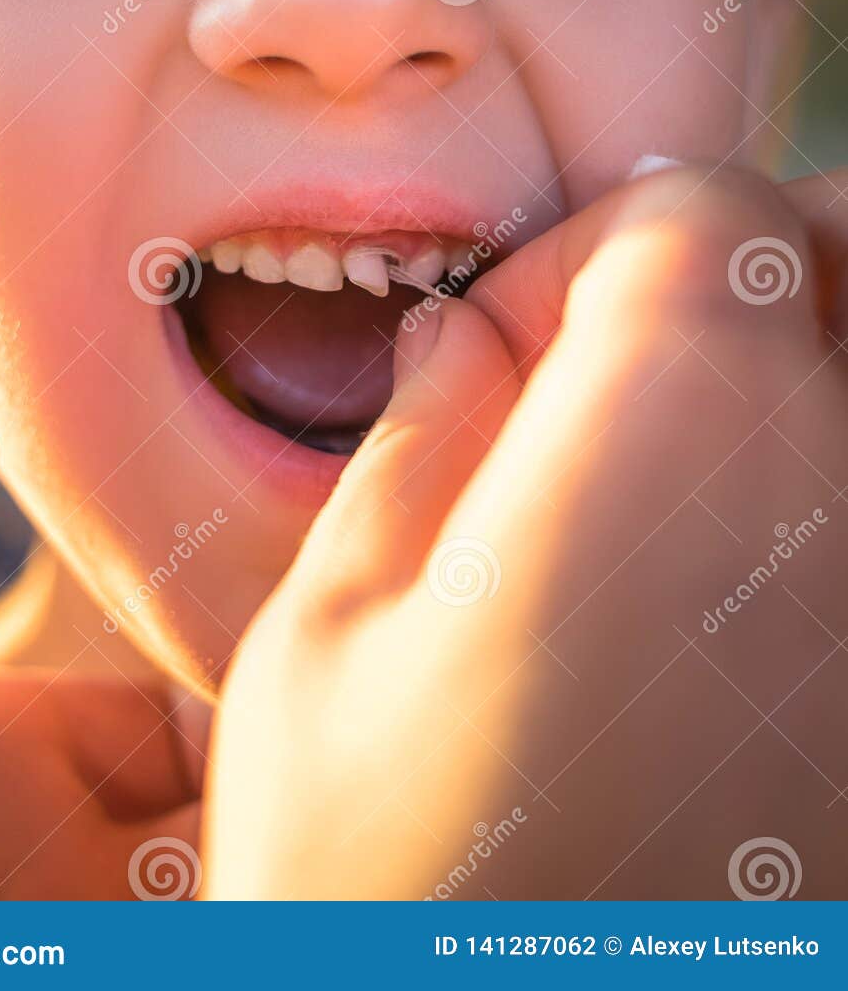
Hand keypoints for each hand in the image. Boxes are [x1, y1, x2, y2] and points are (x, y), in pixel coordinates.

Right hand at [203, 166, 847, 898]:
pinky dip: (824, 516)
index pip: (698, 212)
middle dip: (755, 271)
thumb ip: (416, 444)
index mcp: (678, 438)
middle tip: (647, 367)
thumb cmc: (397, 911)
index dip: (590, 258)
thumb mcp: (326, 650)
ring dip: (807, 380)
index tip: (512, 361)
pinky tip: (746, 591)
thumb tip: (462, 333)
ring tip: (700, 466)